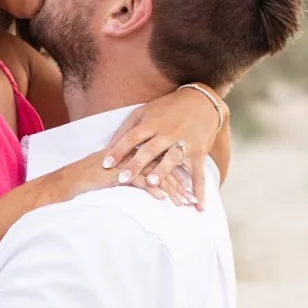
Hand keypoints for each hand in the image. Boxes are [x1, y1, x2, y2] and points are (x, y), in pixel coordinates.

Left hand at [100, 84, 228, 208]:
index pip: (132, 137)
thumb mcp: (145, 112)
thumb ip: (126, 129)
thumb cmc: (168, 109)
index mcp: (152, 123)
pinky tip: (197, 206)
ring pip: (172, 158)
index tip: (106, 164)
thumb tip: (107, 147)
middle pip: (150, 149)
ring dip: (163, 171)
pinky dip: (199, 190)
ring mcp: (184, 142)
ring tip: (152, 183)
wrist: (202, 101)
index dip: (119, 150)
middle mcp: (168, 133)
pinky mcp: (199, 152)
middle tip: (123, 179)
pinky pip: (198, 173)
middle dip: (136, 164)